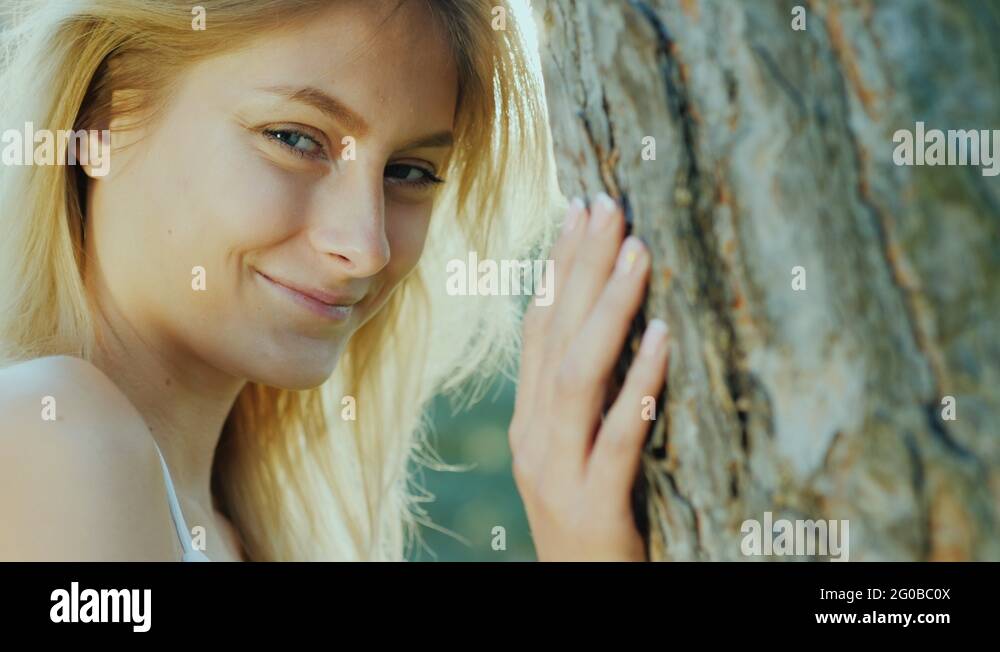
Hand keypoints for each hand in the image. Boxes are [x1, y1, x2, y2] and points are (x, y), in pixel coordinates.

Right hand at [509, 193, 670, 560]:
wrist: (582, 593)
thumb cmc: (590, 519)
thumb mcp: (574, 451)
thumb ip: (585, 397)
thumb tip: (617, 328)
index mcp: (530, 420)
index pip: (538, 328)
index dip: (557, 267)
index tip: (580, 210)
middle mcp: (535, 436)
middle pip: (554, 337)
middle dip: (580, 267)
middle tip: (608, 206)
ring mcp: (559, 470)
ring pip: (578, 375)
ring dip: (608, 309)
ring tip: (638, 252)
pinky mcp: (594, 504)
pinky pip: (618, 436)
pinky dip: (639, 383)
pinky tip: (662, 337)